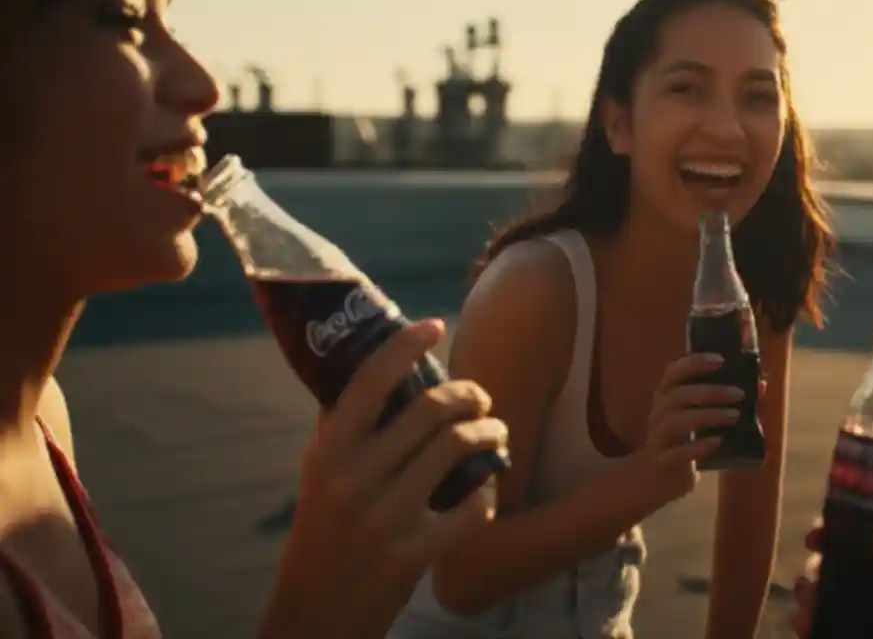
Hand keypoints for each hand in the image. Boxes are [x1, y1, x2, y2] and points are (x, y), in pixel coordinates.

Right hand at [258, 319, 507, 638]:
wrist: (316, 613)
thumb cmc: (323, 533)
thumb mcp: (318, 476)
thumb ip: (343, 429)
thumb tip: (370, 370)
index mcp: (329, 452)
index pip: (368, 381)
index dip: (405, 346)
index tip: (434, 324)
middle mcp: (354, 478)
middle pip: (430, 409)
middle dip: (470, 393)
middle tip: (482, 396)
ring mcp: (386, 516)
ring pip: (457, 448)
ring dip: (488, 433)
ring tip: (495, 431)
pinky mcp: (414, 552)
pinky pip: (472, 507)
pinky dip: (487, 494)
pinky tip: (486, 489)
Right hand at [622, 353, 738, 508]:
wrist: (661, 477)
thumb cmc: (688, 438)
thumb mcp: (703, 416)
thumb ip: (729, 400)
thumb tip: (761, 385)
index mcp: (667, 394)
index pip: (674, 371)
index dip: (695, 362)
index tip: (720, 360)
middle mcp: (659, 412)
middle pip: (678, 395)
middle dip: (710, 392)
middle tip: (739, 394)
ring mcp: (658, 437)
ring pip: (676, 421)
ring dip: (708, 415)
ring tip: (734, 416)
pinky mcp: (662, 461)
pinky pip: (677, 453)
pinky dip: (698, 446)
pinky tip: (718, 442)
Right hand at [791, 518, 872, 638]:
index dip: (840, 528)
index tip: (817, 534)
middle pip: (845, 564)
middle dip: (820, 566)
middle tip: (811, 578)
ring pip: (834, 596)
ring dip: (813, 596)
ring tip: (807, 602)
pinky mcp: (863, 633)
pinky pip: (831, 626)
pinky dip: (813, 624)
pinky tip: (804, 624)